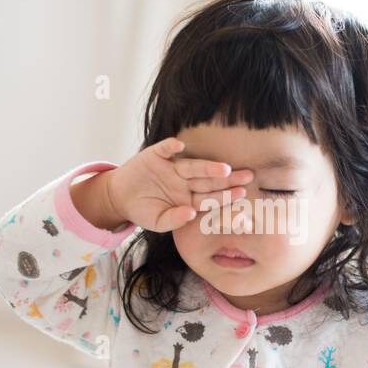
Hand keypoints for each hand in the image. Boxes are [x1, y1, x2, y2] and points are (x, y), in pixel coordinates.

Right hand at [105, 137, 253, 233]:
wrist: (120, 198)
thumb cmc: (143, 211)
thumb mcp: (157, 222)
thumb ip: (174, 220)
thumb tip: (191, 213)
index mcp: (187, 198)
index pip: (210, 197)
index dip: (225, 196)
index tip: (242, 194)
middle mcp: (183, 181)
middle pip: (208, 180)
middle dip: (227, 179)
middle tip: (248, 176)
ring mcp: (171, 167)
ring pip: (192, 166)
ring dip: (207, 166)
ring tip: (224, 168)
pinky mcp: (155, 155)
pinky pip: (164, 149)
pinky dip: (170, 146)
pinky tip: (180, 145)